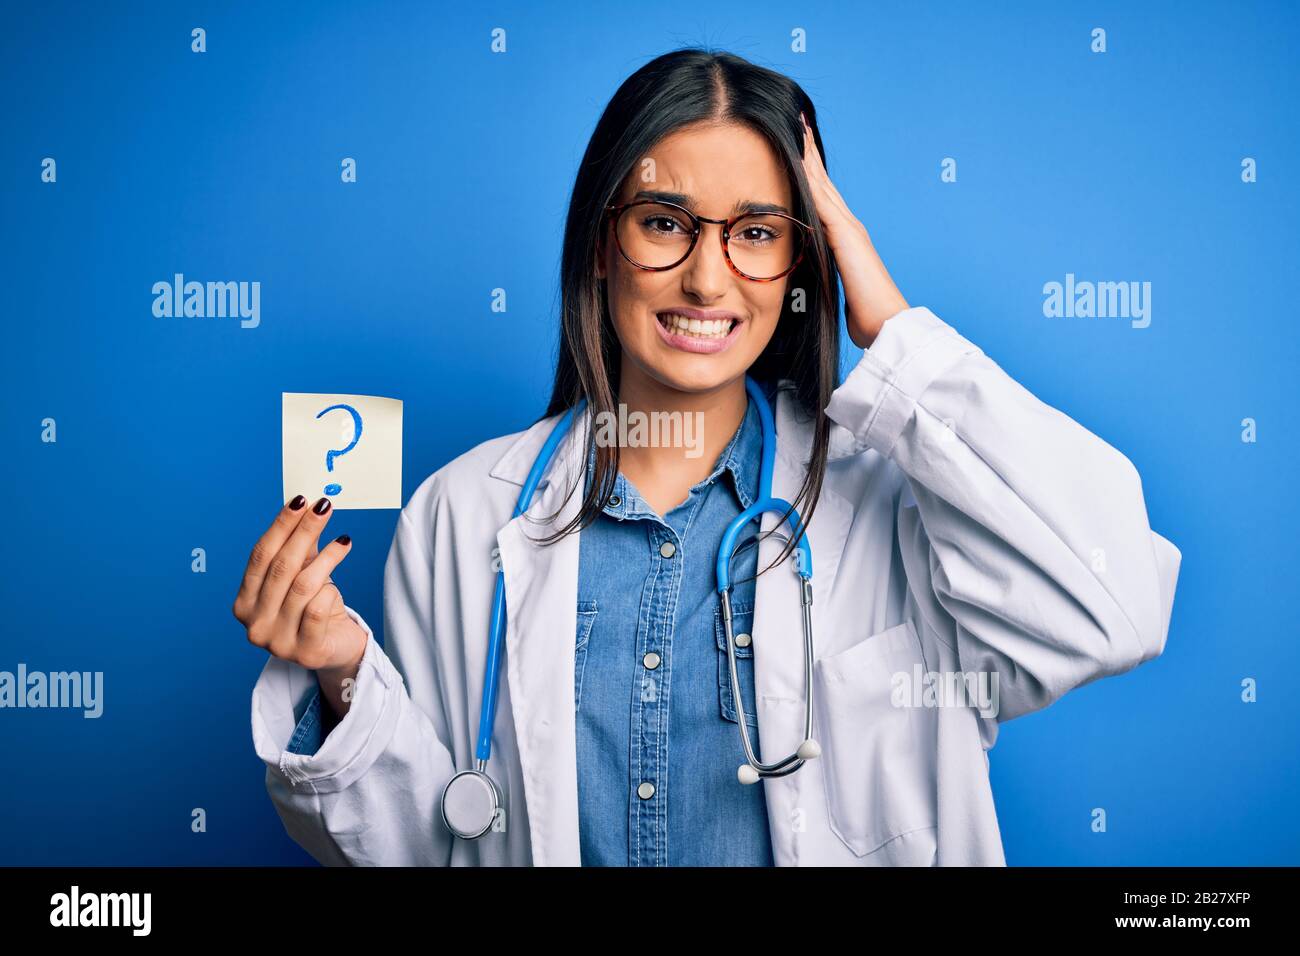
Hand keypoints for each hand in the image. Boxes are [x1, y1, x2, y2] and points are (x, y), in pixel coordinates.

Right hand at [233, 495, 365, 675]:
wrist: (337, 650)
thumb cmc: (315, 609)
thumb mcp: (302, 576)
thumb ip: (300, 549)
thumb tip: (307, 507)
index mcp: (244, 603)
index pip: (260, 556)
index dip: (280, 526)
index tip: (300, 500)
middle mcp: (255, 624)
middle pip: (281, 567)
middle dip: (304, 532)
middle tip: (324, 507)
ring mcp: (278, 642)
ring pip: (302, 587)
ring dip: (326, 559)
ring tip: (343, 542)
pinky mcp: (306, 653)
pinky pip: (318, 611)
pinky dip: (330, 593)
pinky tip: (337, 587)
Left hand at [799, 111, 909, 348]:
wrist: (886, 322)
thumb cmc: (864, 314)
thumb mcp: (836, 289)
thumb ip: (824, 277)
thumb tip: (806, 282)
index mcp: (844, 239)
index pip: (822, 199)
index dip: (810, 174)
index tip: (796, 152)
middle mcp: (848, 227)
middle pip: (823, 182)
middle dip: (809, 153)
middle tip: (796, 123)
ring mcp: (848, 227)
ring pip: (822, 183)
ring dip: (809, 155)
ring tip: (796, 127)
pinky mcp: (845, 234)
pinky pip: (822, 198)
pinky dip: (810, 176)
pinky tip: (797, 158)